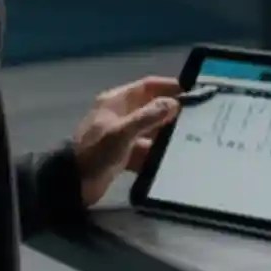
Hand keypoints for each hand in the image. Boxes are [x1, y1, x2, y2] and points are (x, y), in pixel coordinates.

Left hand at [72, 76, 181, 205]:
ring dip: (166, 136)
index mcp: (116, 102)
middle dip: (171, 113)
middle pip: (151, 108)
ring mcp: (122, 135)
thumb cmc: (95, 152)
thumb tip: (174, 103)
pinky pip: (146, 150)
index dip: (169, 86)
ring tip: (190, 140)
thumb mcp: (122, 132)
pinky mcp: (123, 154)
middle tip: (197, 118)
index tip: (192, 91)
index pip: (147, 86)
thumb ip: (148, 117)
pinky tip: (172, 160)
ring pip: (151, 130)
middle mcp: (120, 115)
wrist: (73, 184)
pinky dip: (156, 154)